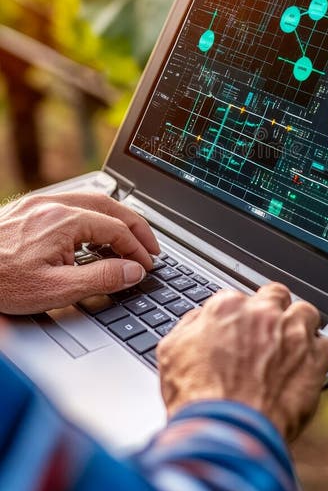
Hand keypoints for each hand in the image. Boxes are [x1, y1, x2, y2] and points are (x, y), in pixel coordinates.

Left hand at [0, 191, 158, 314]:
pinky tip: (93, 234)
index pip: (117, 230)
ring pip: (92, 200)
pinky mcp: (28, 209)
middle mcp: (54, 204)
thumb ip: (101, 279)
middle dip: (136, 228)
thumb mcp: (56, 290)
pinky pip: (72, 203)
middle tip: (150, 250)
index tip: (146, 268)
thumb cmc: (1, 283)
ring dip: (116, 219)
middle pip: (111, 207)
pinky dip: (93, 216)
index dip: (137, 251)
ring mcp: (40, 203)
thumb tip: (133, 271)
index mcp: (65, 220)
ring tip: (128, 240)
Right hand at [158, 283, 327, 441]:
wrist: (226, 430)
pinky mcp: (315, 360)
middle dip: (274, 311)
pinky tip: (308, 368)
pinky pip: (327, 345)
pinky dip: (319, 355)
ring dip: (300, 326)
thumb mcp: (172, 352)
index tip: (242, 330)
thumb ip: (190, 326)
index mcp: (227, 308)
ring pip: (307, 313)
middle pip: (277, 296)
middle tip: (269, 333)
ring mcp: (292, 334)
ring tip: (293, 346)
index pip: (240, 298)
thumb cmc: (197, 397)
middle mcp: (262, 314)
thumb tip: (200, 320)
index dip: (241, 316)